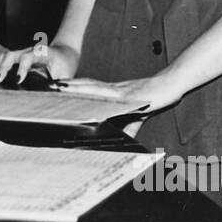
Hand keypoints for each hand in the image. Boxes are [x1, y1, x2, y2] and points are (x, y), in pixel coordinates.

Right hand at [0, 40, 77, 84]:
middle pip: (12, 54)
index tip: (17, 80)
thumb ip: (59, 83)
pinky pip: (3, 58)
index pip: (29, 57)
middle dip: (3, 67)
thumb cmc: (65, 64)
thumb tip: (51, 94)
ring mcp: (23, 52)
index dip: (22, 68)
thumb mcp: (66, 74)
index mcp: (44, 53)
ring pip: (5, 55)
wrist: (65, 52)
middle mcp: (31, 50)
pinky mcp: (18, 56)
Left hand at [56, 72, 185, 114]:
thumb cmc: (157, 95)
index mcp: (115, 93)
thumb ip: (132, 124)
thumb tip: (127, 138)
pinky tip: (85, 94)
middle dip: (67, 87)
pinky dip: (96, 94)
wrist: (173, 84)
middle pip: (85, 86)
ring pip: (92, 87)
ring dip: (75, 87)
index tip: (57, 90)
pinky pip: (108, 94)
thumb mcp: (141, 114)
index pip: (89, 90)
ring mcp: (120, 91)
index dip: (73, 89)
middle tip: (49, 87)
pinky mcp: (128, 95)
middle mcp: (113, 89)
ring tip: (59, 87)